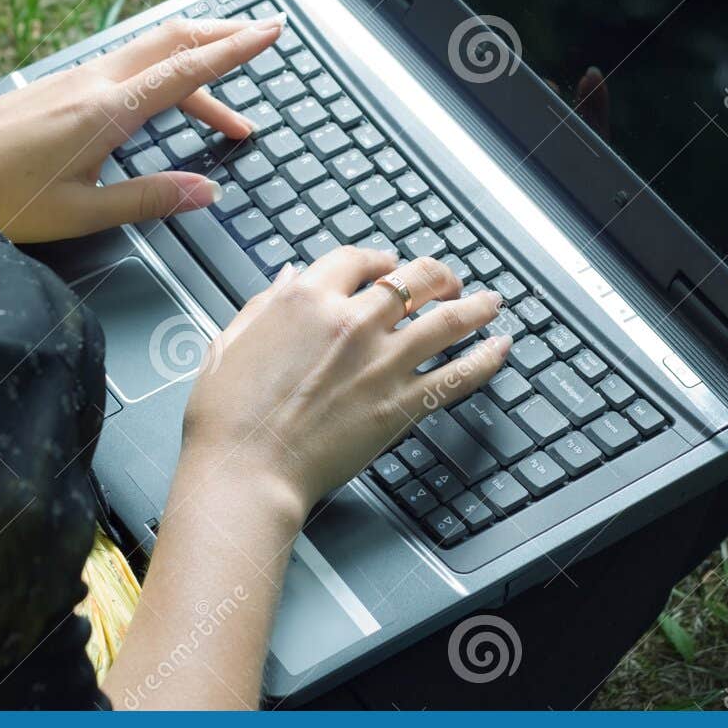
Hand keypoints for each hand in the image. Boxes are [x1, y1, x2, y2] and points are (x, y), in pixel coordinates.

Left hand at [0, 17, 282, 242]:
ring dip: (193, 62)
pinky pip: (125, 66)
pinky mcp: (57, 85)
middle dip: (223, 37)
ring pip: (149, 53)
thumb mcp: (82, 212)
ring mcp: (73, 78)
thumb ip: (149, 199)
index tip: (272, 32)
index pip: (188, 70)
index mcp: (108, 111)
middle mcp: (94, 82)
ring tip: (223, 98)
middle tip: (262, 38)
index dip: (236, 50)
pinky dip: (161, 73)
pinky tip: (162, 98)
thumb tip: (206, 192)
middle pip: (173, 41)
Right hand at [179, 248, 513, 516]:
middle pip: (414, 278)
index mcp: (306, 299)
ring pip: (447, 319)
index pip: (357, 259)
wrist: (245, 470)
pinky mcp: (401, 404)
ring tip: (490, 302)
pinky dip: (485, 359)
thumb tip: (291, 275)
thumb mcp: (232, 339)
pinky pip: (457, 374)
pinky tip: (500, 348)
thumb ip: (267, 302)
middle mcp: (351, 321)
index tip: (389, 264)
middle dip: (437, 273)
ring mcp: (382, 362)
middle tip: (448, 280)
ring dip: (475, 304)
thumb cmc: (228, 415)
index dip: (380, 258)